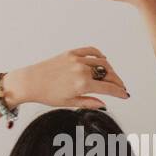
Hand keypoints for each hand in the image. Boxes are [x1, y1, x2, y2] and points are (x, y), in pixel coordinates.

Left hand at [3, 48, 129, 110]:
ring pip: (102, 62)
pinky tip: (103, 60)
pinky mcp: (71, 53)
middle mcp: (82, 70)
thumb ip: (89, 102)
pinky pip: (91, 51)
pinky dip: (100, 55)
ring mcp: (77, 60)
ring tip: (112, 77)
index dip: (120, 92)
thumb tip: (104, 104)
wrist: (30, 82)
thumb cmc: (47, 94)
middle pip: (108, 74)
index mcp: (82, 85)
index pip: (109, 88)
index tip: (125, 95)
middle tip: (120, 87)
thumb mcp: (69, 103)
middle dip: (117, 81)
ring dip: (110, 70)